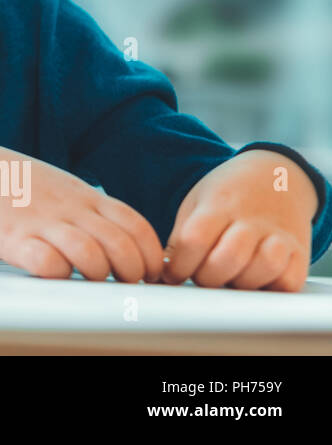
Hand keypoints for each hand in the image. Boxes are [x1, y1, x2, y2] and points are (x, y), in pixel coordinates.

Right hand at [0, 142, 162, 282]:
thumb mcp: (71, 190)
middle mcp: (70, 210)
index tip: (149, 273)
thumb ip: (99, 213)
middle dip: (132, 273)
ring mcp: (42, 223)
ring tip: (90, 278)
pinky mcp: (14, 238)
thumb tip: (133, 246)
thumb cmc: (27, 188)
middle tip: (124, 282)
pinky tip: (55, 272)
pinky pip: (46, 262)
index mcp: (88, 198)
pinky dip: (59, 274)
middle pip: (120, 246)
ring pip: (89, 256)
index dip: (152, 256)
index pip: (137, 227)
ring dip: (98, 274)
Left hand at [163, 149, 316, 290]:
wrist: (276, 176)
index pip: (194, 240)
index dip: (179, 265)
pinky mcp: (300, 252)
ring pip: (262, 268)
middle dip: (207, 277)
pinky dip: (270, 287)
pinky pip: (289, 281)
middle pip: (227, 259)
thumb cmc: (228, 194)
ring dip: (240, 282)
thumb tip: (164, 273)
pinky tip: (256, 279)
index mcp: (219, 204)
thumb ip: (181, 237)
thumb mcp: (197, 202)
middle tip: (203, 275)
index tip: (173, 274)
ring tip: (230, 277)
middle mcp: (252, 219)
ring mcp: (279, 235)